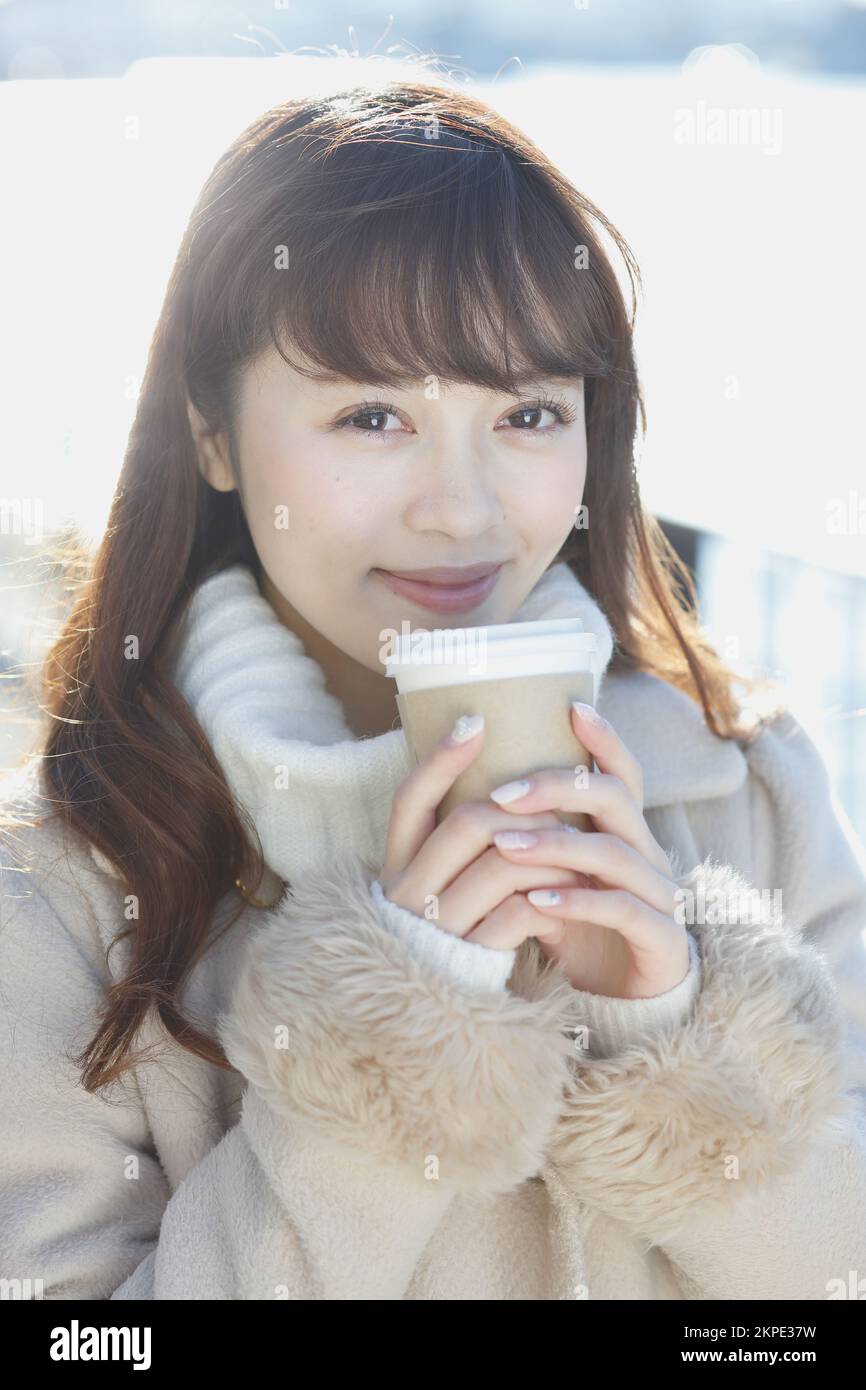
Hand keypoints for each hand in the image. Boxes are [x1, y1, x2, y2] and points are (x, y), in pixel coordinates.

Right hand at [380, 714, 589, 944]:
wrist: (445, 1010)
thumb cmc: (451, 927)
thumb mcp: (434, 880)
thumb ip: (452, 838)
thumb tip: (488, 760)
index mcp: (397, 864)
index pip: (409, 801)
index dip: (440, 760)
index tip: (477, 721)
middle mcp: (410, 893)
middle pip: (466, 825)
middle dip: (524, 809)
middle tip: (559, 805)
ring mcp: (441, 928)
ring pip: (502, 867)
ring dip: (550, 850)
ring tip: (578, 844)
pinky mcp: (475, 959)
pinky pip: (519, 913)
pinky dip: (552, 895)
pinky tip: (573, 889)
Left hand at [486, 702, 689, 998]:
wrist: (628, 1006)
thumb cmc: (580, 932)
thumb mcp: (552, 880)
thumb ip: (530, 842)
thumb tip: (469, 797)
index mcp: (625, 834)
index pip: (622, 774)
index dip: (604, 739)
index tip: (570, 707)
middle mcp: (648, 855)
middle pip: (614, 800)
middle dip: (557, 788)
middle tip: (502, 792)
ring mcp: (661, 896)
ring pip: (614, 853)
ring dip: (556, 846)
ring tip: (504, 846)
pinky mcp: (662, 940)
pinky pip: (624, 910)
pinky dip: (578, 902)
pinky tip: (537, 902)